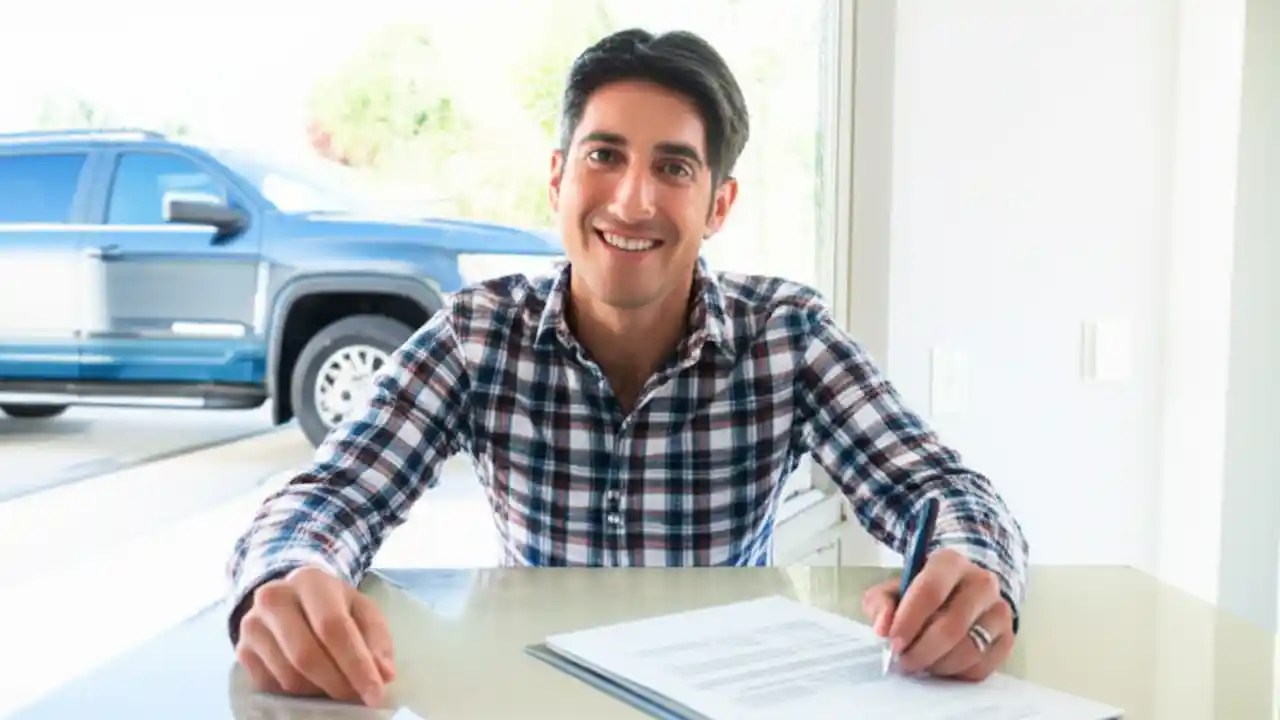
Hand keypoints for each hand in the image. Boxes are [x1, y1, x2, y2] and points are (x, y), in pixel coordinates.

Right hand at [235, 567, 395, 705]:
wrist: (289, 596)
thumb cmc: (332, 605)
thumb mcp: (361, 610)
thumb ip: (377, 640)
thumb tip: (384, 674)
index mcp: (310, 580)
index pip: (333, 627)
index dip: (356, 664)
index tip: (375, 692)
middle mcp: (274, 598)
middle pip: (306, 655)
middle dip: (338, 683)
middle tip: (358, 697)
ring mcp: (252, 625)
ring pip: (289, 675)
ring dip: (319, 690)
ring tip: (338, 685)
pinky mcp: (242, 650)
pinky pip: (272, 685)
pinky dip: (298, 692)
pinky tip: (313, 682)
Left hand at [862, 549, 1013, 680]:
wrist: (958, 596)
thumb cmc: (919, 594)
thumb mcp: (892, 591)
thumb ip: (880, 604)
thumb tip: (883, 628)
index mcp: (949, 562)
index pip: (930, 591)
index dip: (909, 621)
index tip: (893, 642)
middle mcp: (981, 582)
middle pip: (952, 626)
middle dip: (921, 650)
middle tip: (903, 662)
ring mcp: (999, 610)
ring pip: (969, 649)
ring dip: (938, 664)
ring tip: (920, 664)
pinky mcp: (1008, 637)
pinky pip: (982, 666)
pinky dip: (956, 673)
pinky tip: (941, 665)